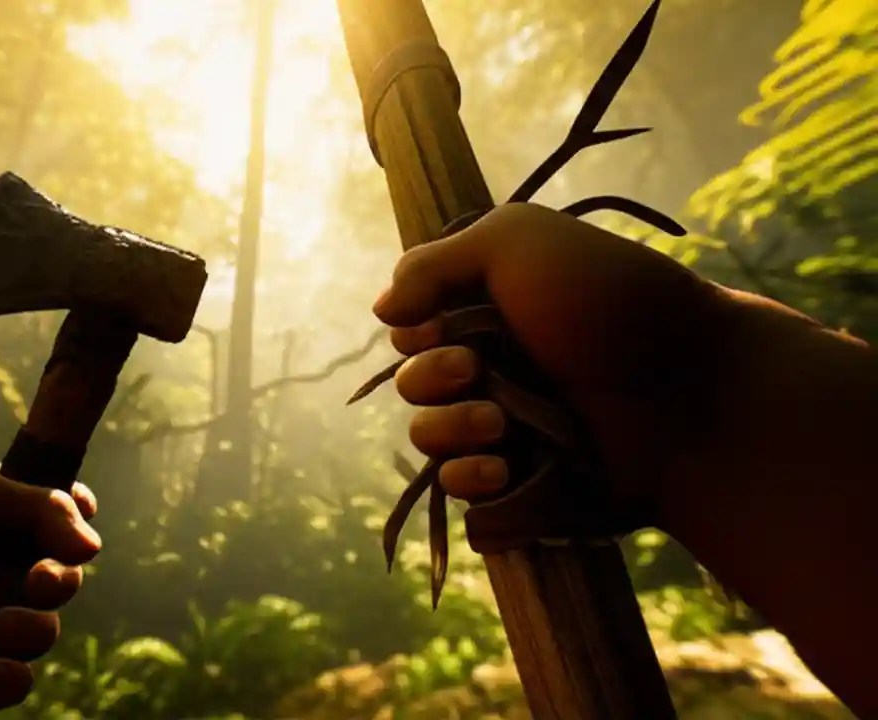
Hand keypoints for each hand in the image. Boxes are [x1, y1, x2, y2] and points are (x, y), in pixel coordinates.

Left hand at [0, 464, 101, 717]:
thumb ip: (51, 506)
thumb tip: (94, 546)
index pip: (50, 511)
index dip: (75, 512)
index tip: (81, 512)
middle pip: (63, 572)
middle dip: (61, 578)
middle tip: (38, 582)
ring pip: (46, 629)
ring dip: (32, 629)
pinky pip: (20, 679)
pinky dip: (10, 676)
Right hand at [373, 202, 800, 518]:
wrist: (691, 392)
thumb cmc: (609, 304)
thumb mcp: (516, 242)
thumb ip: (433, 262)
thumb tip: (382, 308)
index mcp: (491, 309)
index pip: (410, 324)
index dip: (413, 327)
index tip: (436, 322)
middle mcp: (496, 366)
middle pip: (410, 381)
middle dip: (429, 375)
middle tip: (473, 369)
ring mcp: (507, 428)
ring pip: (426, 436)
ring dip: (447, 427)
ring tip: (498, 423)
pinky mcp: (520, 484)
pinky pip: (458, 489)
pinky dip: (466, 478)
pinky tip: (501, 466)